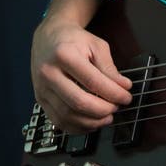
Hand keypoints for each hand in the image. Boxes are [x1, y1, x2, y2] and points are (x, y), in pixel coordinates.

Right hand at [31, 16, 132, 133]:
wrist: (49, 37)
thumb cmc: (74, 40)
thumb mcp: (96, 45)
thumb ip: (109, 68)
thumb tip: (123, 87)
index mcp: (64, 55)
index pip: (93, 82)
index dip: (113, 93)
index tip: (126, 96)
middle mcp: (48, 73)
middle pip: (79, 102)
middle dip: (103, 110)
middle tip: (117, 107)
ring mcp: (41, 89)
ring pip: (67, 116)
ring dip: (91, 122)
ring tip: (107, 117)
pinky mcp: (40, 100)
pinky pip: (58, 121)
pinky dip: (77, 127)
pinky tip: (91, 123)